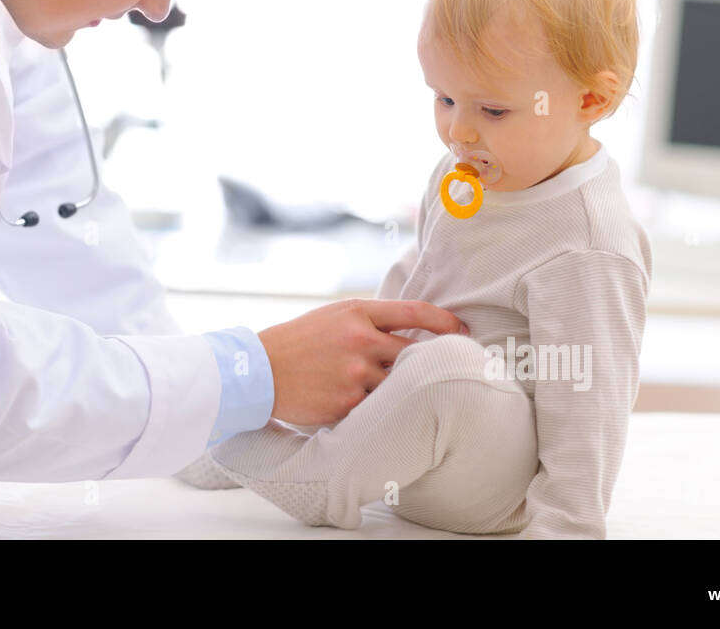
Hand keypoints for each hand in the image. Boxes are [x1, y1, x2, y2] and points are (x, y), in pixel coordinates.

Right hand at [257, 299, 467, 425]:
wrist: (258, 372)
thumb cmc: (297, 342)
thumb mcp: (332, 317)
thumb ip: (368, 321)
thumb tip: (411, 331)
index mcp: (356, 312)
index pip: (415, 313)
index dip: (445, 320)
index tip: (461, 329)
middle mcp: (360, 340)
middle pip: (415, 351)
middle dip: (430, 360)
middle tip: (448, 367)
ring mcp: (355, 373)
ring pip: (400, 382)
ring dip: (403, 388)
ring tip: (409, 393)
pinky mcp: (348, 403)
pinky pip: (379, 406)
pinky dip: (380, 407)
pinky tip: (377, 408)